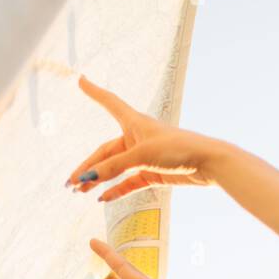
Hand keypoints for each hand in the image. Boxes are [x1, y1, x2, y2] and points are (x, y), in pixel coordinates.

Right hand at [66, 76, 223, 201]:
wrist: (208, 163)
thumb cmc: (178, 148)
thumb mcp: (142, 156)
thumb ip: (114, 167)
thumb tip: (89, 179)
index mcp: (134, 123)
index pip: (109, 103)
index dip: (95, 92)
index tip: (81, 80)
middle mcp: (137, 138)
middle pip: (105, 153)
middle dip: (87, 168)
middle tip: (69, 183)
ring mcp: (144, 157)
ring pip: (115, 170)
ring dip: (99, 181)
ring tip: (80, 192)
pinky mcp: (153, 173)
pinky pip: (129, 182)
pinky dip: (117, 190)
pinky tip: (103, 198)